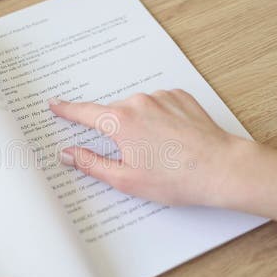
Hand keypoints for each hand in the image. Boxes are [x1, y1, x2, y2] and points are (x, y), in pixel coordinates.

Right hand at [49, 89, 252, 208]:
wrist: (221, 168)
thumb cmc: (176, 178)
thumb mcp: (125, 179)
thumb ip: (90, 164)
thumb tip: (68, 153)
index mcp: (120, 121)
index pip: (84, 112)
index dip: (67, 110)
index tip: (55, 105)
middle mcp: (138, 102)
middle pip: (113, 115)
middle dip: (116, 133)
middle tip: (133, 158)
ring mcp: (161, 97)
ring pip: (138, 111)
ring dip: (140, 127)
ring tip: (159, 154)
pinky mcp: (180, 97)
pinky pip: (159, 106)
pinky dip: (159, 120)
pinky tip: (171, 142)